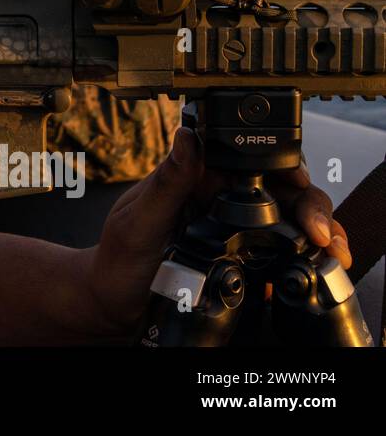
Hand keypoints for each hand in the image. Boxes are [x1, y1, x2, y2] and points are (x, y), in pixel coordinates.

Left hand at [82, 127, 350, 338]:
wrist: (113, 304)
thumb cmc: (117, 259)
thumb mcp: (138, 219)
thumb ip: (166, 181)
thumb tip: (188, 135)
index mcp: (197, 180)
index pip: (249, 160)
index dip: (281, 164)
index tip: (297, 181)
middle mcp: (219, 201)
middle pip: (279, 190)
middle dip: (308, 204)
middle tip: (315, 230)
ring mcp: (232, 232)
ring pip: (287, 221)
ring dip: (314, 229)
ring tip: (326, 247)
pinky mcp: (240, 262)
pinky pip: (280, 255)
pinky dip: (303, 258)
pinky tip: (314, 265)